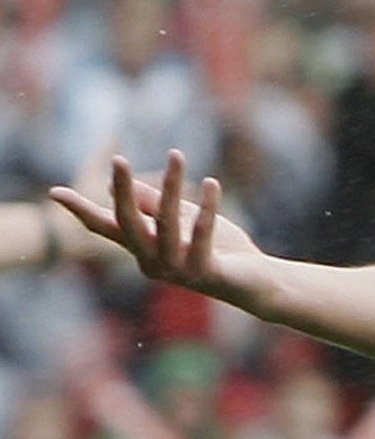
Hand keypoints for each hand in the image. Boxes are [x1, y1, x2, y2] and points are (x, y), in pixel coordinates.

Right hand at [50, 151, 269, 307]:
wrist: (256, 282)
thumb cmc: (218, 249)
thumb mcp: (182, 221)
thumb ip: (153, 205)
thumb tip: (117, 184)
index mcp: (143, 250)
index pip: (107, 228)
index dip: (81, 211)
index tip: (55, 192)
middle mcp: (153, 262)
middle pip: (129, 224)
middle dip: (122, 191)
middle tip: (117, 158)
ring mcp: (178, 270)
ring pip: (167, 224)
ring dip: (172, 186)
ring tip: (177, 155)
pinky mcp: (205, 272)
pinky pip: (203, 235)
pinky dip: (207, 208)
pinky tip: (211, 183)